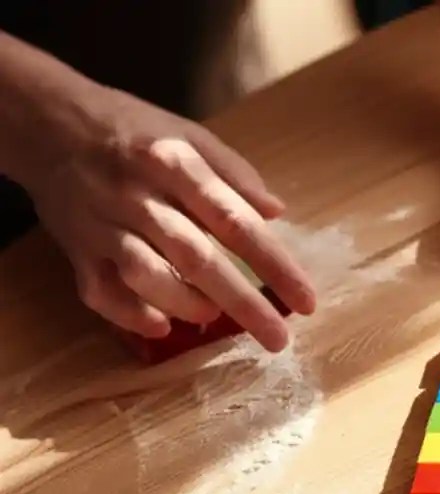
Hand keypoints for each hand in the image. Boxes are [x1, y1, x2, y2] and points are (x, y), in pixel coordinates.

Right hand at [18, 85, 315, 351]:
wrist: (48, 124)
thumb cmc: (135, 133)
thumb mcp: (189, 135)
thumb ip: (235, 174)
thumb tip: (277, 212)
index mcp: (176, 163)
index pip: (235, 221)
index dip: (274, 265)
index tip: (305, 300)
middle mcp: (139, 195)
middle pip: (197, 258)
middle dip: (243, 303)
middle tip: (277, 338)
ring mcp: (102, 224)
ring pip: (146, 276)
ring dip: (187, 306)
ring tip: (214, 318)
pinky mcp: (75, 248)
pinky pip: (100, 292)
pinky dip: (130, 316)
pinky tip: (160, 327)